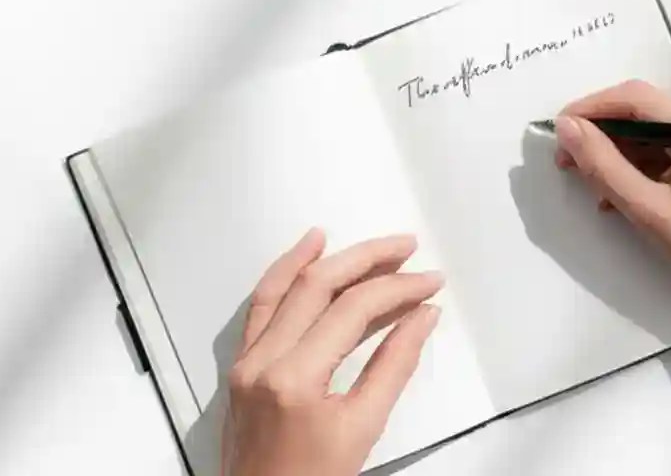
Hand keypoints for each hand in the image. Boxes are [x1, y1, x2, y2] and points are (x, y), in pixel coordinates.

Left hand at [222, 229, 442, 475]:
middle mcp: (263, 360)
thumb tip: (422, 316)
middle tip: (407, 247)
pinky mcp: (241, 366)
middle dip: (368, 259)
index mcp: (295, 378)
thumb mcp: (362, 429)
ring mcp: (246, 361)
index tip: (429, 282)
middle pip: (318, 285)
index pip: (353, 310)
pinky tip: (304, 255)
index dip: (397, 288)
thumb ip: (394, 366)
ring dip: (326, 257)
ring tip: (361, 241)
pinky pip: (261, 306)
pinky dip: (283, 274)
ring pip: (285, 286)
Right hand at [555, 80, 670, 324]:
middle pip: (643, 115)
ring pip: (652, 138)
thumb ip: (604, 165)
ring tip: (588, 185)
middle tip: (567, 163)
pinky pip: (666, 158)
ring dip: (616, 156)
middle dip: (601, 134)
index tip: (557, 132)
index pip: (636, 98)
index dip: (591, 108)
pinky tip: (616, 198)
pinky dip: (637, 172)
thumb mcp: (647, 208)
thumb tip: (566, 126)